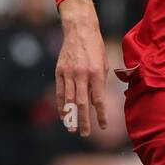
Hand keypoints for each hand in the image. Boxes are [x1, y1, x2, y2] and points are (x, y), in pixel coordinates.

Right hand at [55, 0, 108, 136]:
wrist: (79, 30)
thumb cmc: (96, 48)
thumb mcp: (104, 64)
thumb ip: (100, 83)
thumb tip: (95, 102)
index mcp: (96, 73)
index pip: (98, 99)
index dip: (100, 115)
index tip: (103, 126)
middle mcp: (81, 75)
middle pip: (81, 103)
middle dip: (83, 120)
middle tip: (84, 134)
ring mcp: (68, 73)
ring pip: (68, 99)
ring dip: (70, 116)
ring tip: (72, 128)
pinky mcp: (59, 71)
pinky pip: (59, 91)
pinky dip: (60, 105)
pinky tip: (62, 115)